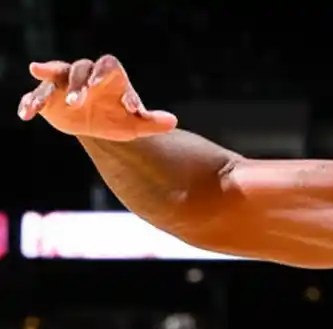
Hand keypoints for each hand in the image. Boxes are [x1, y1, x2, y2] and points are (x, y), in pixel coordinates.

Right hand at [16, 55, 176, 140]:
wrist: (94, 124)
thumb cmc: (117, 117)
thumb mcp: (134, 123)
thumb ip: (151, 121)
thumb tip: (172, 122)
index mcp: (108, 77)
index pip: (110, 66)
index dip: (111, 77)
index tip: (123, 103)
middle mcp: (84, 75)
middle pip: (80, 68)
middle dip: (79, 83)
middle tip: (78, 102)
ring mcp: (63, 84)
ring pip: (55, 76)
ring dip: (53, 88)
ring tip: (48, 104)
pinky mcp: (47, 97)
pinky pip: (36, 95)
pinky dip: (31, 102)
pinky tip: (27, 114)